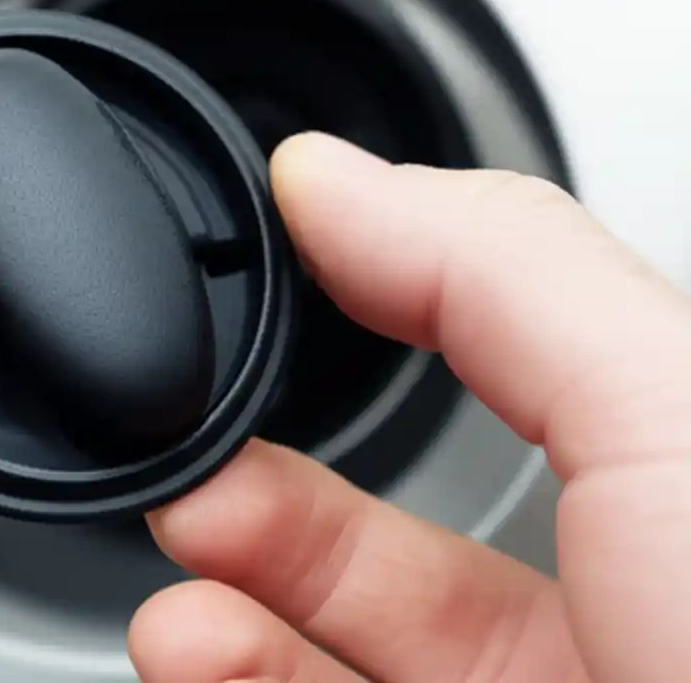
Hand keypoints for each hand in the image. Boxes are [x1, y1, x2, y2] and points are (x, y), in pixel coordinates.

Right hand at [128, 133, 690, 681]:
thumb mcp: (678, 411)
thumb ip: (509, 278)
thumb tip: (337, 181)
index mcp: (669, 495)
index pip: (516, 381)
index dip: (391, 304)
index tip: (272, 261)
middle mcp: (605, 624)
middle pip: (398, 532)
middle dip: (266, 469)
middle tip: (190, 427)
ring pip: (333, 634)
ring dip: (226, 570)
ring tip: (176, 522)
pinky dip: (222, 670)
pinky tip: (187, 639)